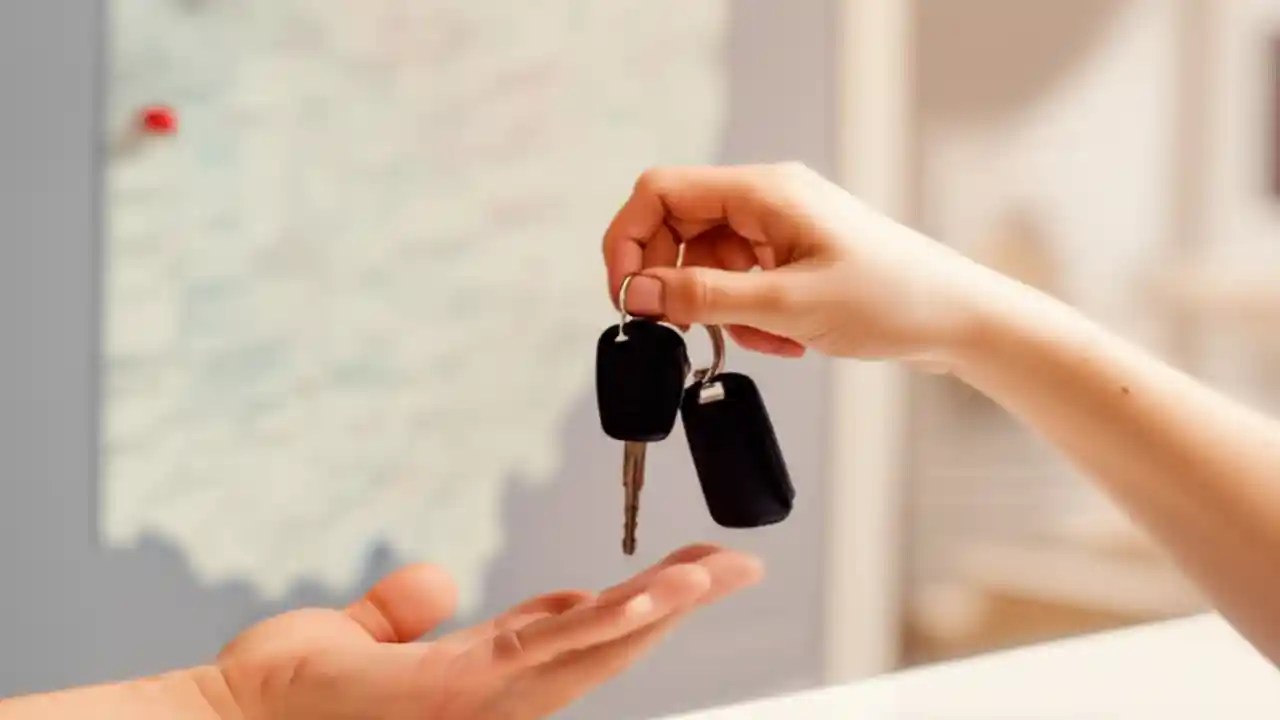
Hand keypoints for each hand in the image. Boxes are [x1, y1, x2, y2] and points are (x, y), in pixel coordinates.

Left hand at [212, 544, 761, 719]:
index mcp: (478, 678)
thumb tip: (438, 581)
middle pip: (603, 647)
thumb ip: (399, 611)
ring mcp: (483, 699)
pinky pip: (546, 654)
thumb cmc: (281, 694)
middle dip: (674, 607)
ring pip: (592, 650)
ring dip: (661, 610)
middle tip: (737, 566)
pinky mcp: (459, 693)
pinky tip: (647, 599)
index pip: (570, 638)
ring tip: (716, 571)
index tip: (671, 571)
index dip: (625, 605)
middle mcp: (495, 697)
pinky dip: (604, 626)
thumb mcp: (355, 637)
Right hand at [602, 163, 1007, 369]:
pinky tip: (785, 341)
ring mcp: (780, 229)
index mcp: (763, 191)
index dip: (629, 240)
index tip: (626, 295)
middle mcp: (766, 201)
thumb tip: (637, 292)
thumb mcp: (787, 304)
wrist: (958, 319)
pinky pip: (741, 283)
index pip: (662, 192)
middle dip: (673, 283)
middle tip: (680, 328)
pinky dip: (748, 317)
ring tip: (761, 339)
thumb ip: (704, 296)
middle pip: (678, 229)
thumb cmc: (891, 298)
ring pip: (708, 264)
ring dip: (717, 308)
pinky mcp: (792, 258)